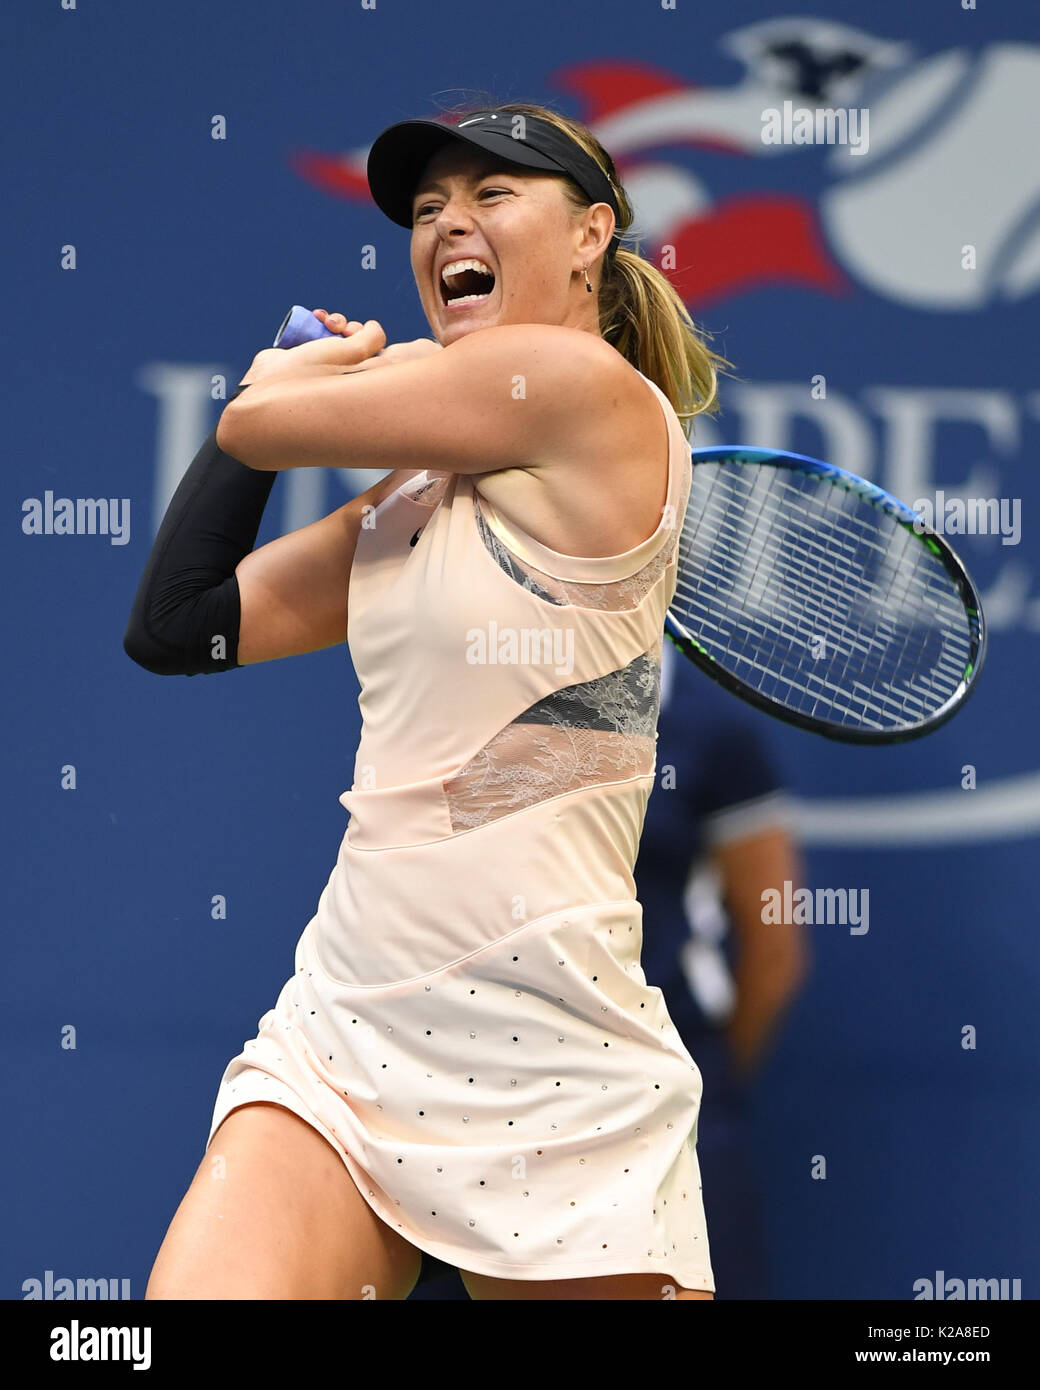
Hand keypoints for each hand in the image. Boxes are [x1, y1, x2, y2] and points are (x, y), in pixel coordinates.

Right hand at [239, 314, 385, 385]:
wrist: (271, 381)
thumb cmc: (314, 369)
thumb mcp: (353, 353)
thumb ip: (373, 339)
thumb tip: (373, 326)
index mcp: (356, 381)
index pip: (374, 355)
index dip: (366, 336)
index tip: (353, 333)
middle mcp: (341, 374)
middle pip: (356, 341)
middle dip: (348, 326)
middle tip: (336, 328)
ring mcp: (322, 364)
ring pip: (337, 334)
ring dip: (335, 320)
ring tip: (323, 320)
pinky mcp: (305, 355)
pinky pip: (319, 332)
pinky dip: (319, 320)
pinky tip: (316, 315)